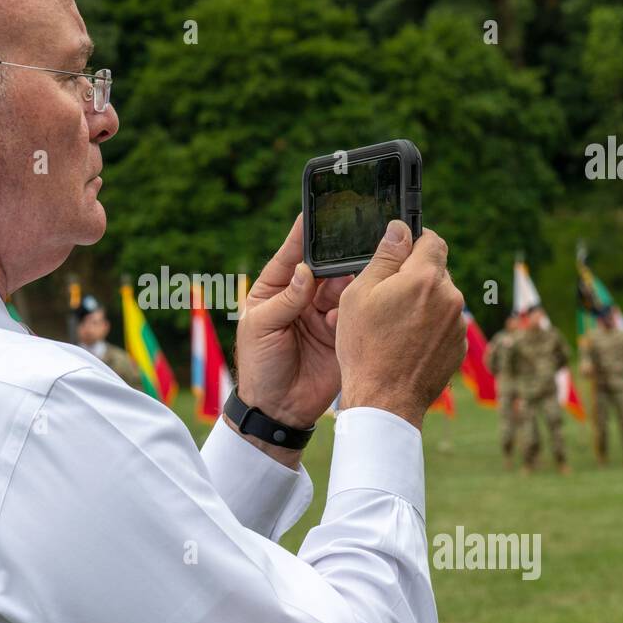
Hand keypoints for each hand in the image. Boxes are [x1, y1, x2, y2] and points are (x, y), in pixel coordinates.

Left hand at [234, 214, 353, 430]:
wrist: (278, 410)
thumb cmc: (258, 366)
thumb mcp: (260, 328)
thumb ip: (284, 300)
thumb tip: (303, 271)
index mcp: (276, 288)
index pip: (292, 254)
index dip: (304, 234)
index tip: (318, 211)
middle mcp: (302, 296)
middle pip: (324, 266)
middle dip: (338, 255)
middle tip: (354, 242)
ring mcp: (324, 313)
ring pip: (344, 286)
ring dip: (353, 279)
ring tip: (363, 270)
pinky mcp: (343, 332)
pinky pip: (356, 311)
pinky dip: (360, 305)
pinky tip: (363, 303)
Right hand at [337, 221, 466, 429]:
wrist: (385, 399)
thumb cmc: (365, 347)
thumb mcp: (360, 294)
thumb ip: (384, 257)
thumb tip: (399, 230)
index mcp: (425, 277)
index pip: (431, 239)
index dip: (414, 241)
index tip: (400, 250)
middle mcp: (450, 296)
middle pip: (436, 270)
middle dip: (415, 276)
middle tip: (387, 297)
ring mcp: (458, 323)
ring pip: (441, 298)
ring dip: (423, 302)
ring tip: (395, 325)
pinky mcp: (460, 345)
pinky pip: (445, 323)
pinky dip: (430, 326)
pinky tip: (407, 342)